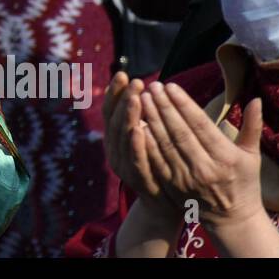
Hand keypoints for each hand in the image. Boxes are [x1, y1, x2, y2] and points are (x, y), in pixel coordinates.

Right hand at [103, 71, 174, 210]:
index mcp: (116, 137)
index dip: (115, 92)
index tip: (123, 74)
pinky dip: (135, 144)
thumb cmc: (162, 165)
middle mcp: (115, 150)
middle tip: (134, 82)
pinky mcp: (137, 180)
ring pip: (122, 137)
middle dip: (124, 99)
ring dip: (128, 116)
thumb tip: (148, 87)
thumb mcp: (150, 138)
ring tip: (135, 98)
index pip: (111, 110)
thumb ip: (146, 116)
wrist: (167, 205)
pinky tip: (139, 129)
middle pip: (115, 120)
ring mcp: (123, 165)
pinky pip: (134, 159)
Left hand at [139, 81, 265, 236]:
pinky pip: (156, 160)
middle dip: (164, 107)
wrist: (232, 219)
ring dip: (152, 119)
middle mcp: (206, 168)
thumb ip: (253, 126)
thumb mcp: (252, 155)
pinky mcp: (173, 186)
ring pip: (165, 144)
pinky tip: (138, 124)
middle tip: (152, 86)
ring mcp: (187, 179)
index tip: (170, 85)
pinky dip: (146, 142)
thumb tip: (256, 98)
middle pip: (179, 132)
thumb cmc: (244, 182)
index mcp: (226, 157)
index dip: (184, 104)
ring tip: (142, 98)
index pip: (201, 125)